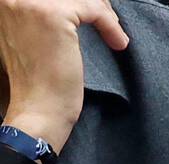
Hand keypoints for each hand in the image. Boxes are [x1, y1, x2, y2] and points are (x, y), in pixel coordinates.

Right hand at [0, 0, 129, 154]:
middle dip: (92, 1)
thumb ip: (43, 12)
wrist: (38, 109)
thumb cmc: (38, 78)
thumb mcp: (33, 33)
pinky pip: (94, 9)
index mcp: (7, 0)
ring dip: (104, 11)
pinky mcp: (52, 14)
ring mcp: (30, 1)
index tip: (94, 10)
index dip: (78, 0)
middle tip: (108, 19)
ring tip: (114, 31)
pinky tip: (119, 43)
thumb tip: (75, 3)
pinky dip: (111, 26)